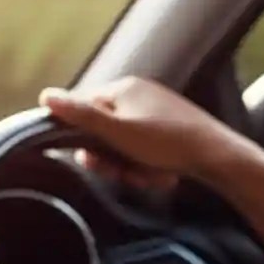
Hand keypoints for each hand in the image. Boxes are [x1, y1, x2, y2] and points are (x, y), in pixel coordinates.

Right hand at [39, 77, 246, 189]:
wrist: (218, 157)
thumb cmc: (167, 142)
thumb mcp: (118, 131)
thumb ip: (80, 115)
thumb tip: (45, 95)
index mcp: (124, 88)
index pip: (84, 109)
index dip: (83, 139)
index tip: (92, 159)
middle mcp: (139, 95)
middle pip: (104, 132)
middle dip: (112, 160)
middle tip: (124, 172)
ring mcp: (155, 113)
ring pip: (125, 148)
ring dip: (132, 168)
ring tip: (150, 175)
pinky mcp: (170, 131)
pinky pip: (145, 152)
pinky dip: (150, 167)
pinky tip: (163, 175)